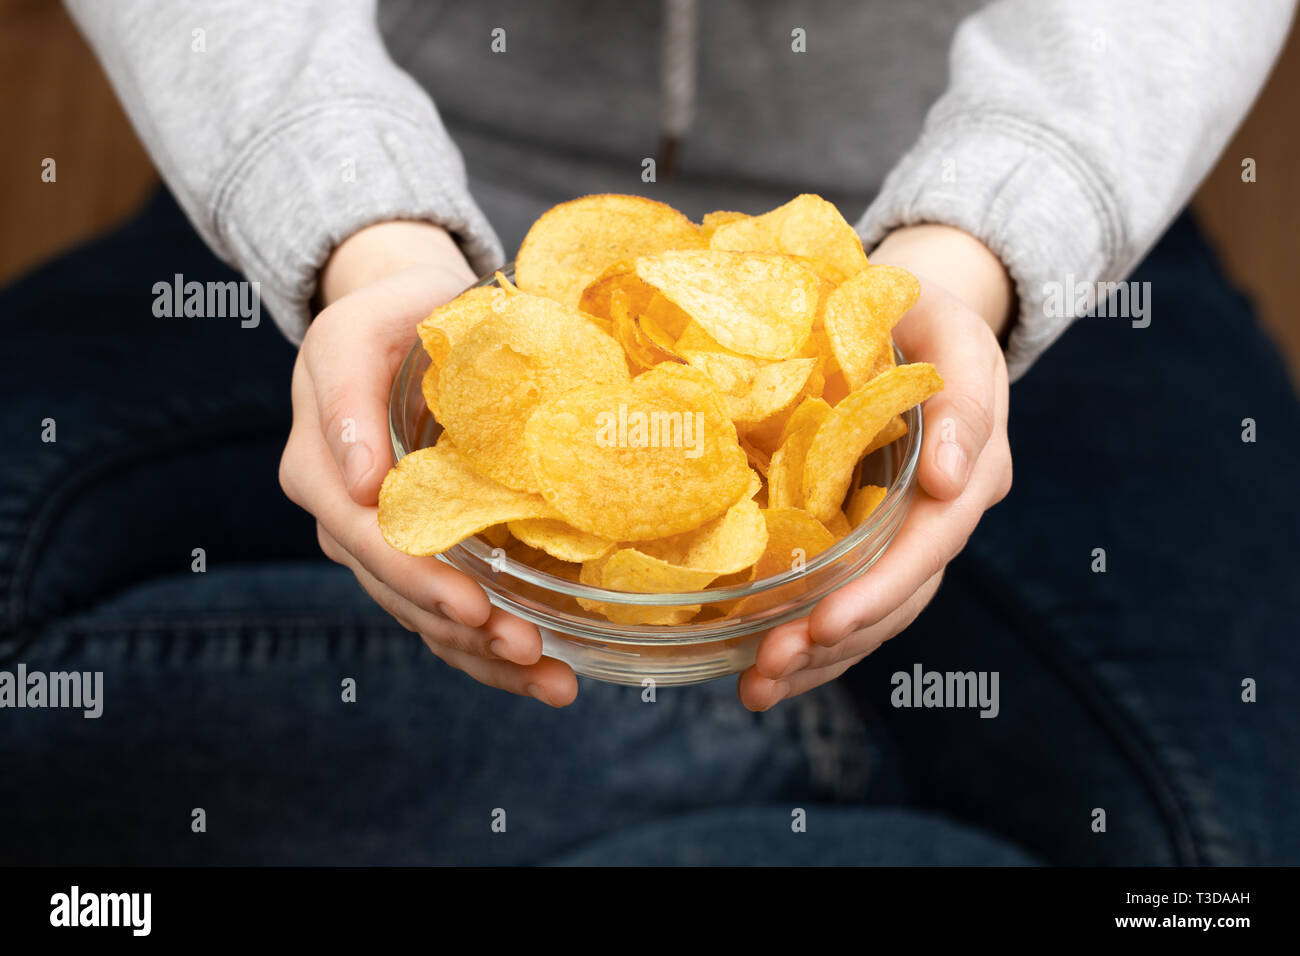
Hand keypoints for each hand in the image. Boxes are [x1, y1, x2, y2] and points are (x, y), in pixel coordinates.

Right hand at [278, 221, 578, 705]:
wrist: (412, 316)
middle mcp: (345, 518)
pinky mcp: (424, 552)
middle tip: (530, 651)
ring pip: (426, 618)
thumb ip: (346, 397)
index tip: (472, 607)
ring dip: (487, 657)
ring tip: (552, 681)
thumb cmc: (390, 316)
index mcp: (320, 469)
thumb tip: (361, 481)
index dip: (418, 578)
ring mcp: (384, 543)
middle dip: (465, 631)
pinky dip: (493, 650)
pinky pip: (449, 613)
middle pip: (400, 592)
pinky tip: (546, 675)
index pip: (366, 538)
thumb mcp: (355, 332)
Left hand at [739, 224, 1014, 709]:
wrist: (904, 313)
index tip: (823, 624)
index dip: (879, 590)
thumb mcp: (952, 333)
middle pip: (898, 596)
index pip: (929, 544)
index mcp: (971, 469)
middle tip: (767, 671)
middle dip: (834, 640)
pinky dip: (808, 637)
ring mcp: (905, 531)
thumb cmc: (922, 314)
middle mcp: (941, 514)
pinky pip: (845, 596)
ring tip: (756, 687)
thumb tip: (957, 478)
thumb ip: (965, 399)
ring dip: (815, 656)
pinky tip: (762, 666)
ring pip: (872, 612)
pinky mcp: (866, 535)